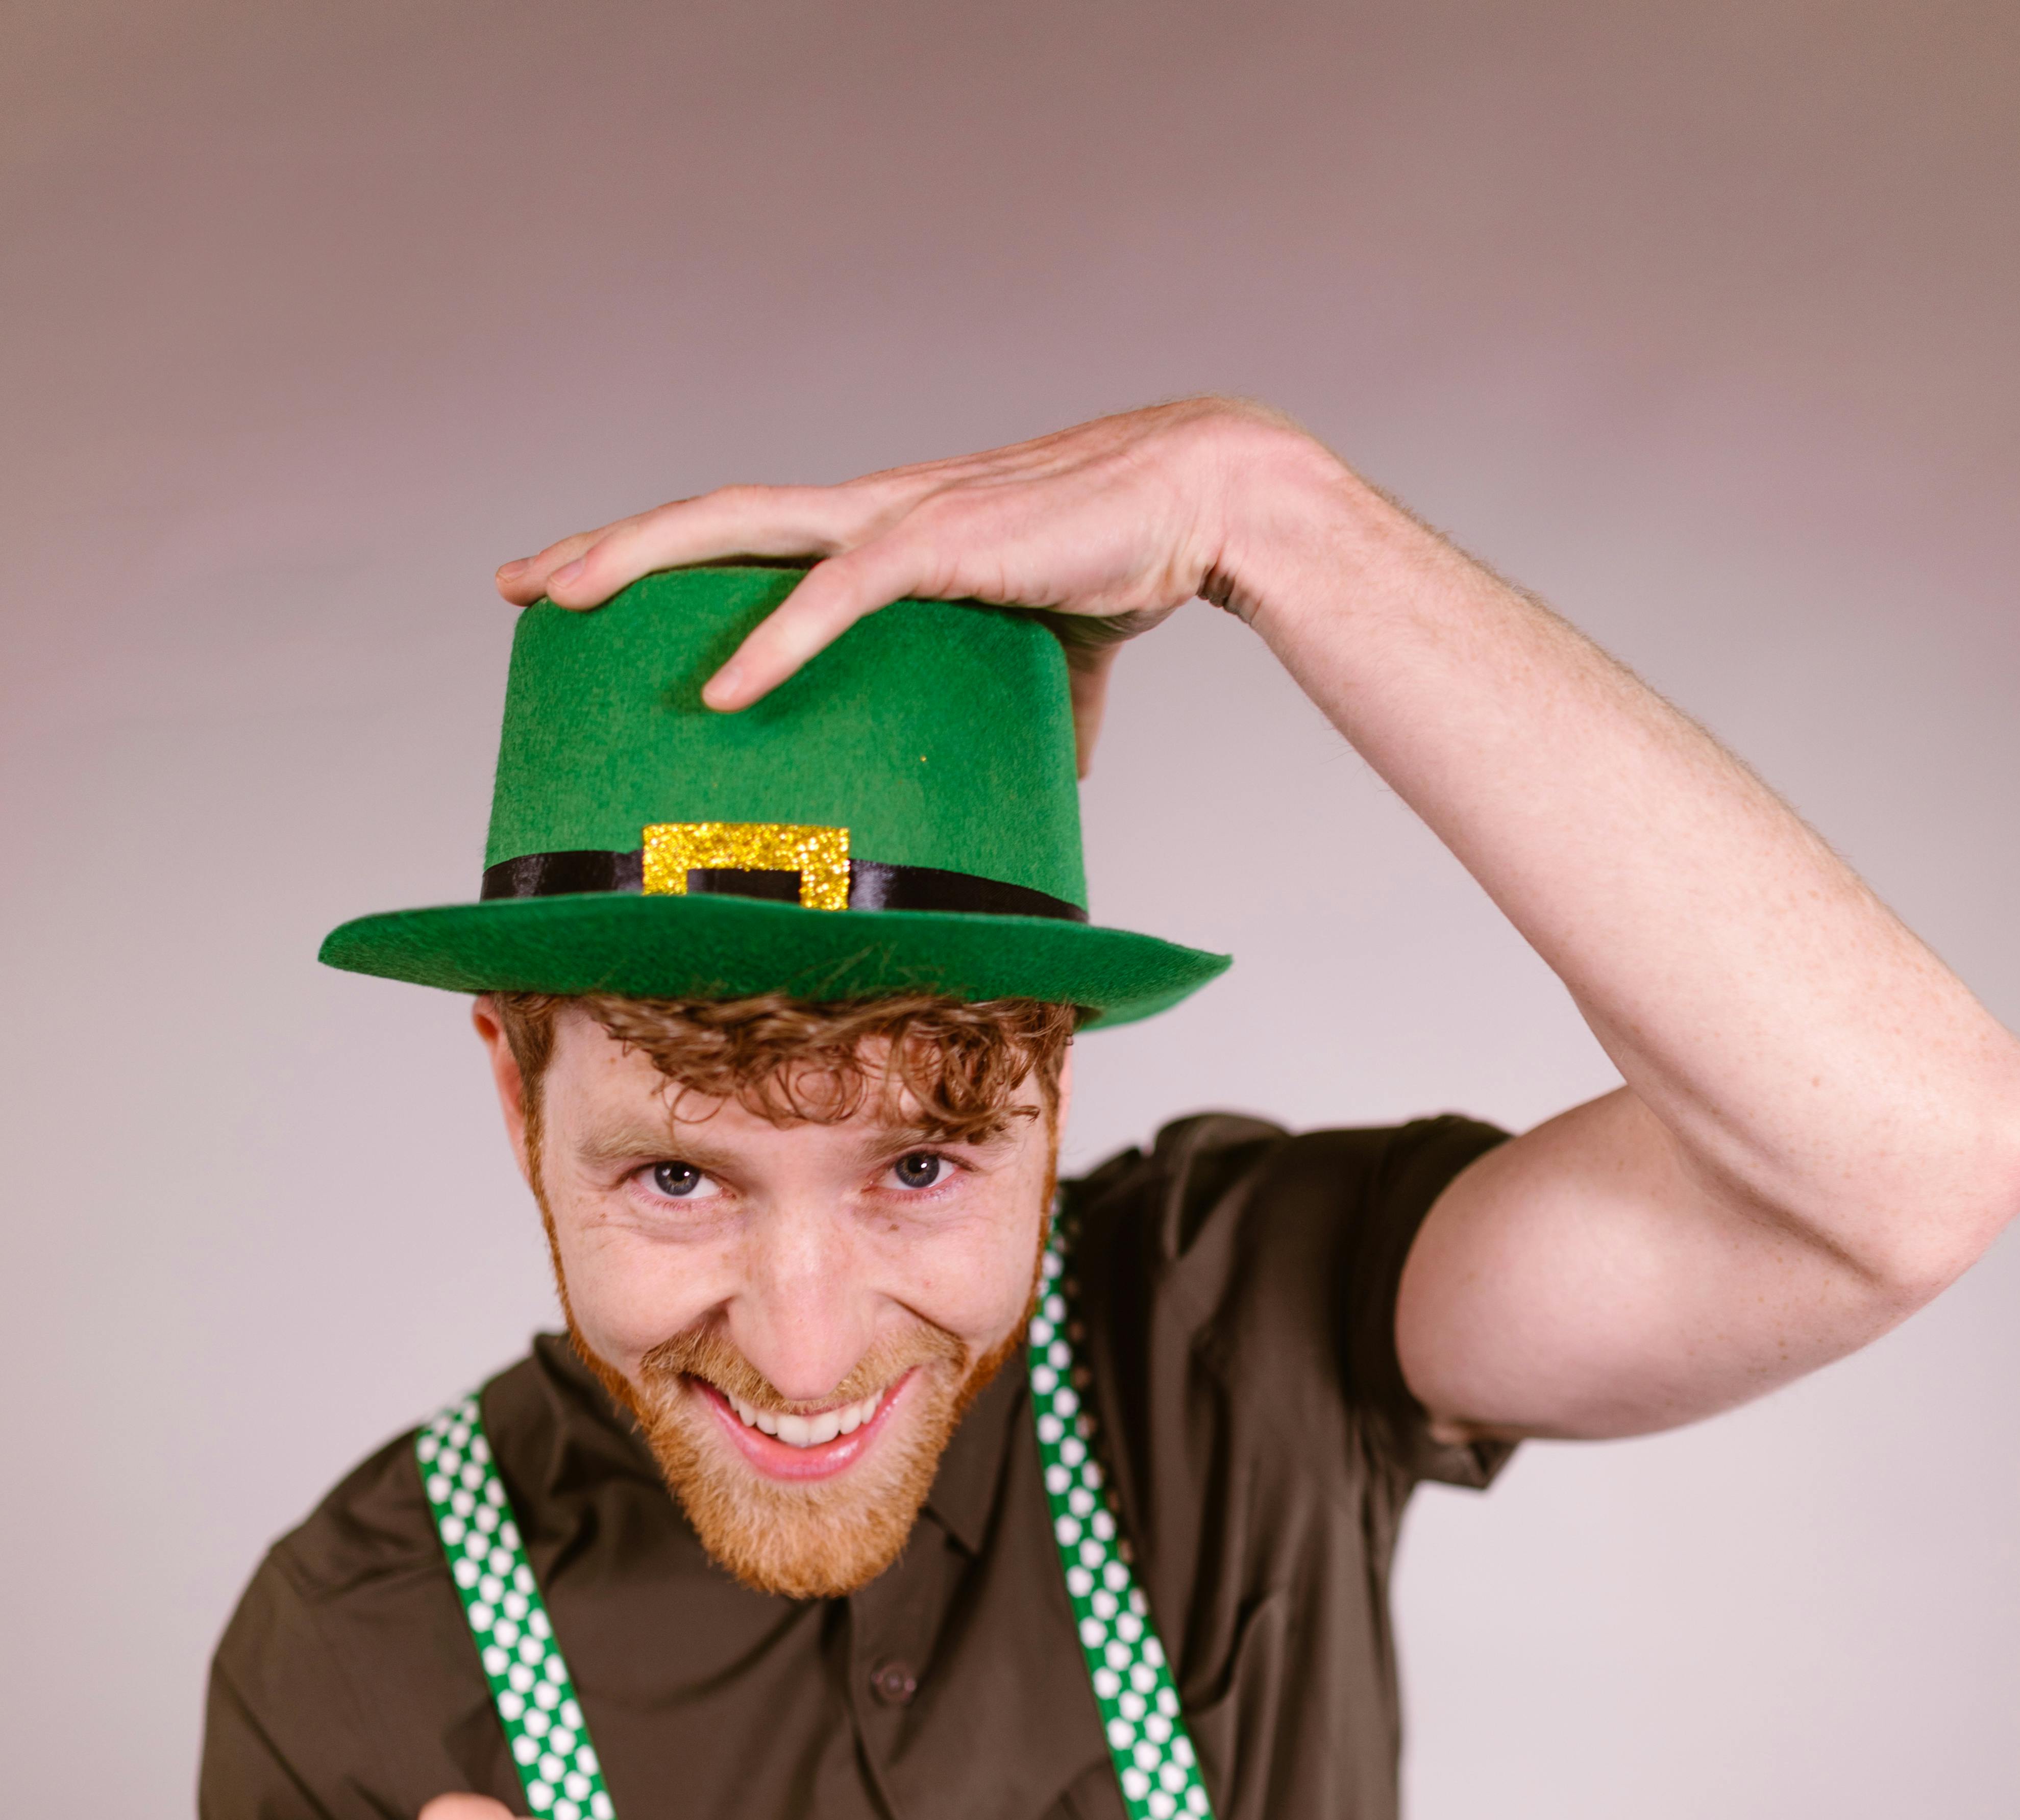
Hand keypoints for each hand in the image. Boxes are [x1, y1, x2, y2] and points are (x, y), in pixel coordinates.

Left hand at [494, 398, 1301, 772]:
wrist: (1199, 506)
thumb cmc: (1118, 564)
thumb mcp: (1049, 667)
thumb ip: (1018, 721)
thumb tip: (1030, 807)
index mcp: (878, 533)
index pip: (740, 536)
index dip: (656, 557)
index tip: (577, 588)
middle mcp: (866, 511)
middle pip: (705, 521)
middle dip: (603, 549)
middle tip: (515, 584)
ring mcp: (897, 519)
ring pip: (739, 524)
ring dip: (643, 557)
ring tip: (562, 593)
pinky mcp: (942, 541)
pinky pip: (836, 593)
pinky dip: (776, 639)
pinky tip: (722, 683)